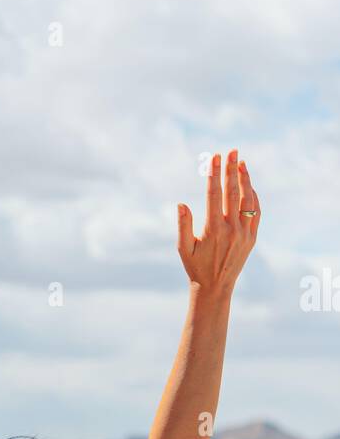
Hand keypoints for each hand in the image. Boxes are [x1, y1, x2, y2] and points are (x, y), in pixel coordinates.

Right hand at [177, 150, 259, 296]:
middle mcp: (232, 229)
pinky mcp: (252, 237)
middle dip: (232, 169)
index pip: (214, 194)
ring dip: (245, 179)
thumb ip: (183, 225)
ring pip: (248, 199)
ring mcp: (245, 233)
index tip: (214, 157)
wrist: (215, 287)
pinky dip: (254, 196)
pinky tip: (248, 185)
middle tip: (232, 151)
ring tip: (241, 163)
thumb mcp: (183, 248)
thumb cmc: (195, 266)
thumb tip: (181, 204)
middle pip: (233, 192)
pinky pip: (256, 211)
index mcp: (213, 230)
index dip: (214, 174)